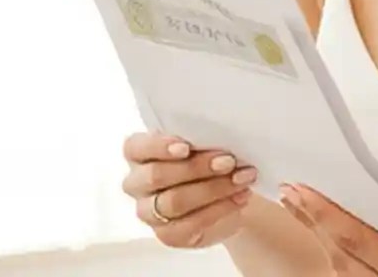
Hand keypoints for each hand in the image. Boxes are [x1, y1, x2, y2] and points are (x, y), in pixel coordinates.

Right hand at [120, 131, 257, 247]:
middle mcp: (136, 184)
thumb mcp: (204, 144)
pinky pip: (190, 225)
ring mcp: (148, 213)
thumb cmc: (209, 159)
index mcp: (138, 153)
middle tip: (229, 161)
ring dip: (213, 189)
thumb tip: (221, 141)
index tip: (186, 147)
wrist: (228, 191)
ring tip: (242, 179)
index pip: (135, 147)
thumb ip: (202, 141)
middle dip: (197, 167)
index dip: (158, 146)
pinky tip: (240, 197)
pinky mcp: (167, 235)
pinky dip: (220, 209)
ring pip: (174, 202)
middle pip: (156, 176)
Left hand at [279, 183, 377, 275]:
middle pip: (339, 257)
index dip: (324, 214)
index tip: (302, 190)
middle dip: (312, 222)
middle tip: (291, 193)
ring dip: (321, 243)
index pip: (358, 240)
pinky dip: (339, 263)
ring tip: (305, 214)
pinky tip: (334, 249)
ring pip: (340, 274)